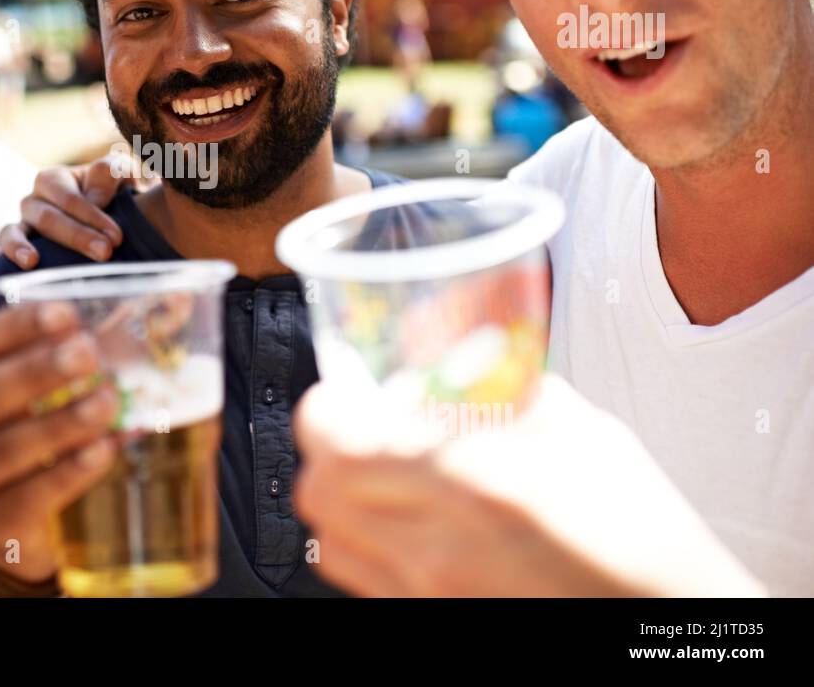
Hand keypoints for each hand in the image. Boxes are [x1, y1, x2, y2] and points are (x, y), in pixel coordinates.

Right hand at [0, 152, 154, 276]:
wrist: (111, 211)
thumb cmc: (114, 193)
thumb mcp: (118, 175)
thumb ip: (110, 173)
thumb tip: (95, 196)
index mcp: (53, 180)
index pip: (68, 198)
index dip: (92, 216)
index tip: (117, 237)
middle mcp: (32, 201)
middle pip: (46, 218)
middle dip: (75, 236)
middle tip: (103, 252)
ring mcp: (21, 226)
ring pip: (12, 232)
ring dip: (19, 247)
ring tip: (32, 262)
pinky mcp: (18, 249)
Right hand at [0, 301, 119, 585]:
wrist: (28, 524)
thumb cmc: (52, 441)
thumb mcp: (72, 391)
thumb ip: (114, 350)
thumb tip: (182, 303)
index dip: (24, 324)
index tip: (66, 314)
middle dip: (41, 369)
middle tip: (88, 354)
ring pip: (10, 444)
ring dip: (62, 421)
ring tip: (107, 404)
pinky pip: (29, 495)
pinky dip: (69, 472)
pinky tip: (102, 452)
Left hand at [293, 374, 764, 596]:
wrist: (669, 621)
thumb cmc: (639, 535)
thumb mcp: (578, 431)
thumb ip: (501, 390)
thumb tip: (446, 365)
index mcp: (471, 480)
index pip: (333, 435)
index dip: (329, 406)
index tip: (347, 394)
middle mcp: (435, 548)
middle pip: (318, 491)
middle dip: (330, 452)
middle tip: (361, 432)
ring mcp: (427, 596)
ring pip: (329, 543)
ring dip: (342, 503)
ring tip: (383, 482)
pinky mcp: (428, 623)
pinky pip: (364, 582)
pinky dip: (369, 549)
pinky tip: (411, 530)